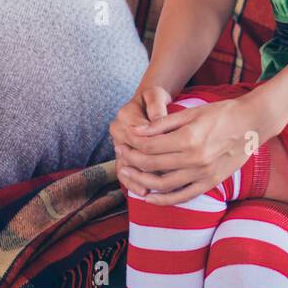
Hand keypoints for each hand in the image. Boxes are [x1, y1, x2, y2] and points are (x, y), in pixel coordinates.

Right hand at [108, 80, 173, 195]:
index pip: (136, 133)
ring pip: (124, 166)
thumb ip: (157, 107)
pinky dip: (132, 183)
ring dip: (136, 179)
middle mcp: (118, 130)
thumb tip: (158, 120)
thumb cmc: (154, 100)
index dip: (151, 144)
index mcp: (125, 115)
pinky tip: (144, 191)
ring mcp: (119, 145)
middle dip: (144, 165)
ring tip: (148, 189)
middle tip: (162, 175)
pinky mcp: (124, 156)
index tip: (169, 153)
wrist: (146, 104)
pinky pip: (124, 173)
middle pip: (129, 153)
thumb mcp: (156, 96)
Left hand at [115, 96, 273, 205]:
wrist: (252, 123)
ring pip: (163, 185)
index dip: (131, 144)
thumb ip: (162, 124)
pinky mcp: (210, 182)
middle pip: (152, 166)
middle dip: (131, 161)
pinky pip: (182, 196)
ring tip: (127, 175)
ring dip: (141, 182)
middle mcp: (195, 159)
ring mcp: (203, 174)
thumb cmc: (221, 113)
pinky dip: (163, 200)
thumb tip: (135, 131)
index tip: (122, 141)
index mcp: (189, 138)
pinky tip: (148, 197)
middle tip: (120, 155)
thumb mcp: (190, 112)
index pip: (150, 147)